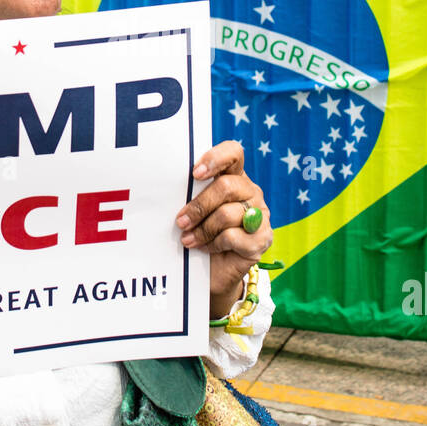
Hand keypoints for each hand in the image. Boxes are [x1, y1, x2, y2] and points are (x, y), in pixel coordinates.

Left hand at [174, 141, 271, 318]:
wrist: (211, 272)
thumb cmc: (198, 232)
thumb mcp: (193, 210)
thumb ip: (189, 194)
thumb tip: (164, 186)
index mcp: (234, 177)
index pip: (233, 153)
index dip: (215, 158)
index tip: (195, 174)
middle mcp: (250, 192)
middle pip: (226, 186)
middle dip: (198, 206)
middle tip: (181, 221)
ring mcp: (260, 215)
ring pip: (227, 214)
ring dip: (202, 229)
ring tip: (188, 240)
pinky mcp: (261, 239)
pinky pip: (232, 236)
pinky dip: (213, 244)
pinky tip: (205, 248)